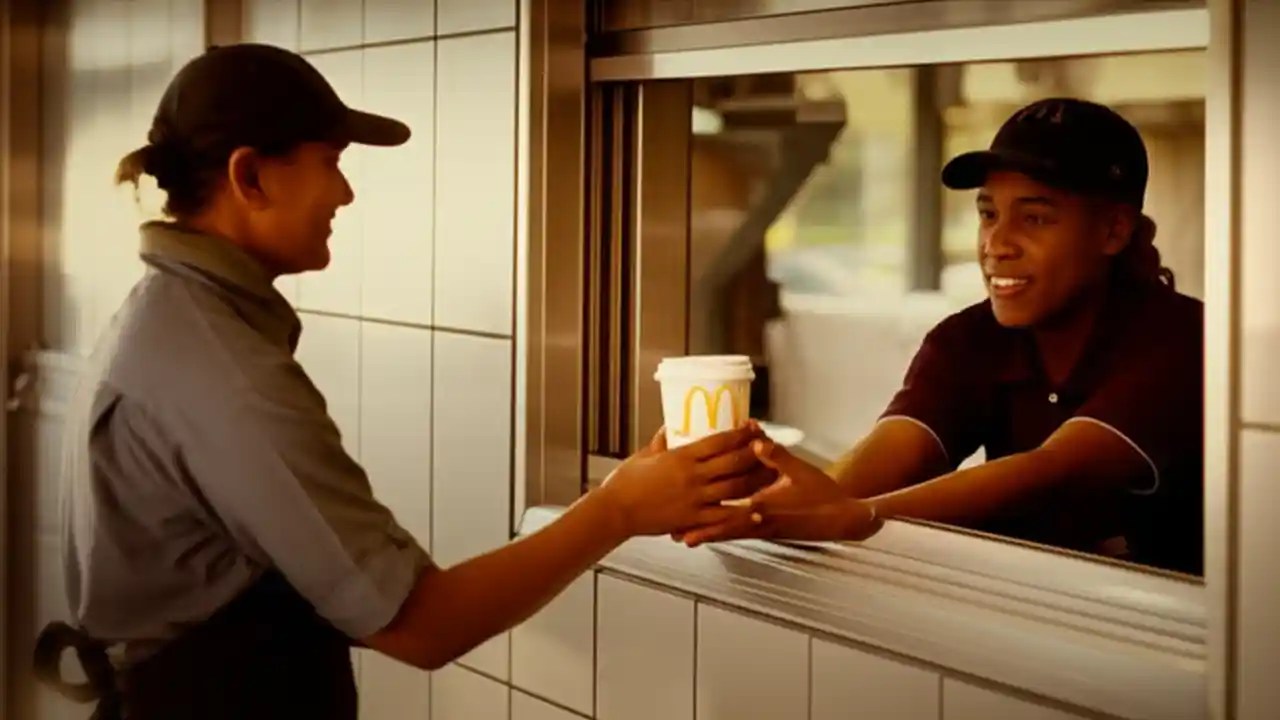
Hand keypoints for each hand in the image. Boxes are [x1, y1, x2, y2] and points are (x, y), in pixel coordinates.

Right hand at [592, 423, 766, 538]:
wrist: (616, 510)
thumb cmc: (626, 481)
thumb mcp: (645, 455)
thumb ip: (661, 442)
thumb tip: (670, 428)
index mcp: (682, 456)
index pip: (719, 441)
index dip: (740, 434)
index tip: (753, 427)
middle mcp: (693, 476)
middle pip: (734, 462)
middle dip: (755, 453)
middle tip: (769, 447)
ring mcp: (695, 498)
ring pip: (735, 487)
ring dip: (757, 480)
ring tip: (772, 474)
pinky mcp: (693, 518)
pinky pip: (724, 516)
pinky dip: (743, 514)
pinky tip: (757, 511)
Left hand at [679, 439, 880, 546]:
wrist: (841, 517)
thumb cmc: (822, 493)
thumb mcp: (798, 470)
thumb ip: (774, 455)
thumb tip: (754, 439)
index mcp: (764, 509)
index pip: (729, 517)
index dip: (706, 523)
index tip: (684, 526)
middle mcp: (760, 523)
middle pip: (724, 531)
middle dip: (701, 533)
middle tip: (677, 537)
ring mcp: (765, 529)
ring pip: (731, 534)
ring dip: (710, 535)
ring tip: (687, 539)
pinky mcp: (771, 531)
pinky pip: (742, 533)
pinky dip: (726, 532)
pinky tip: (717, 530)